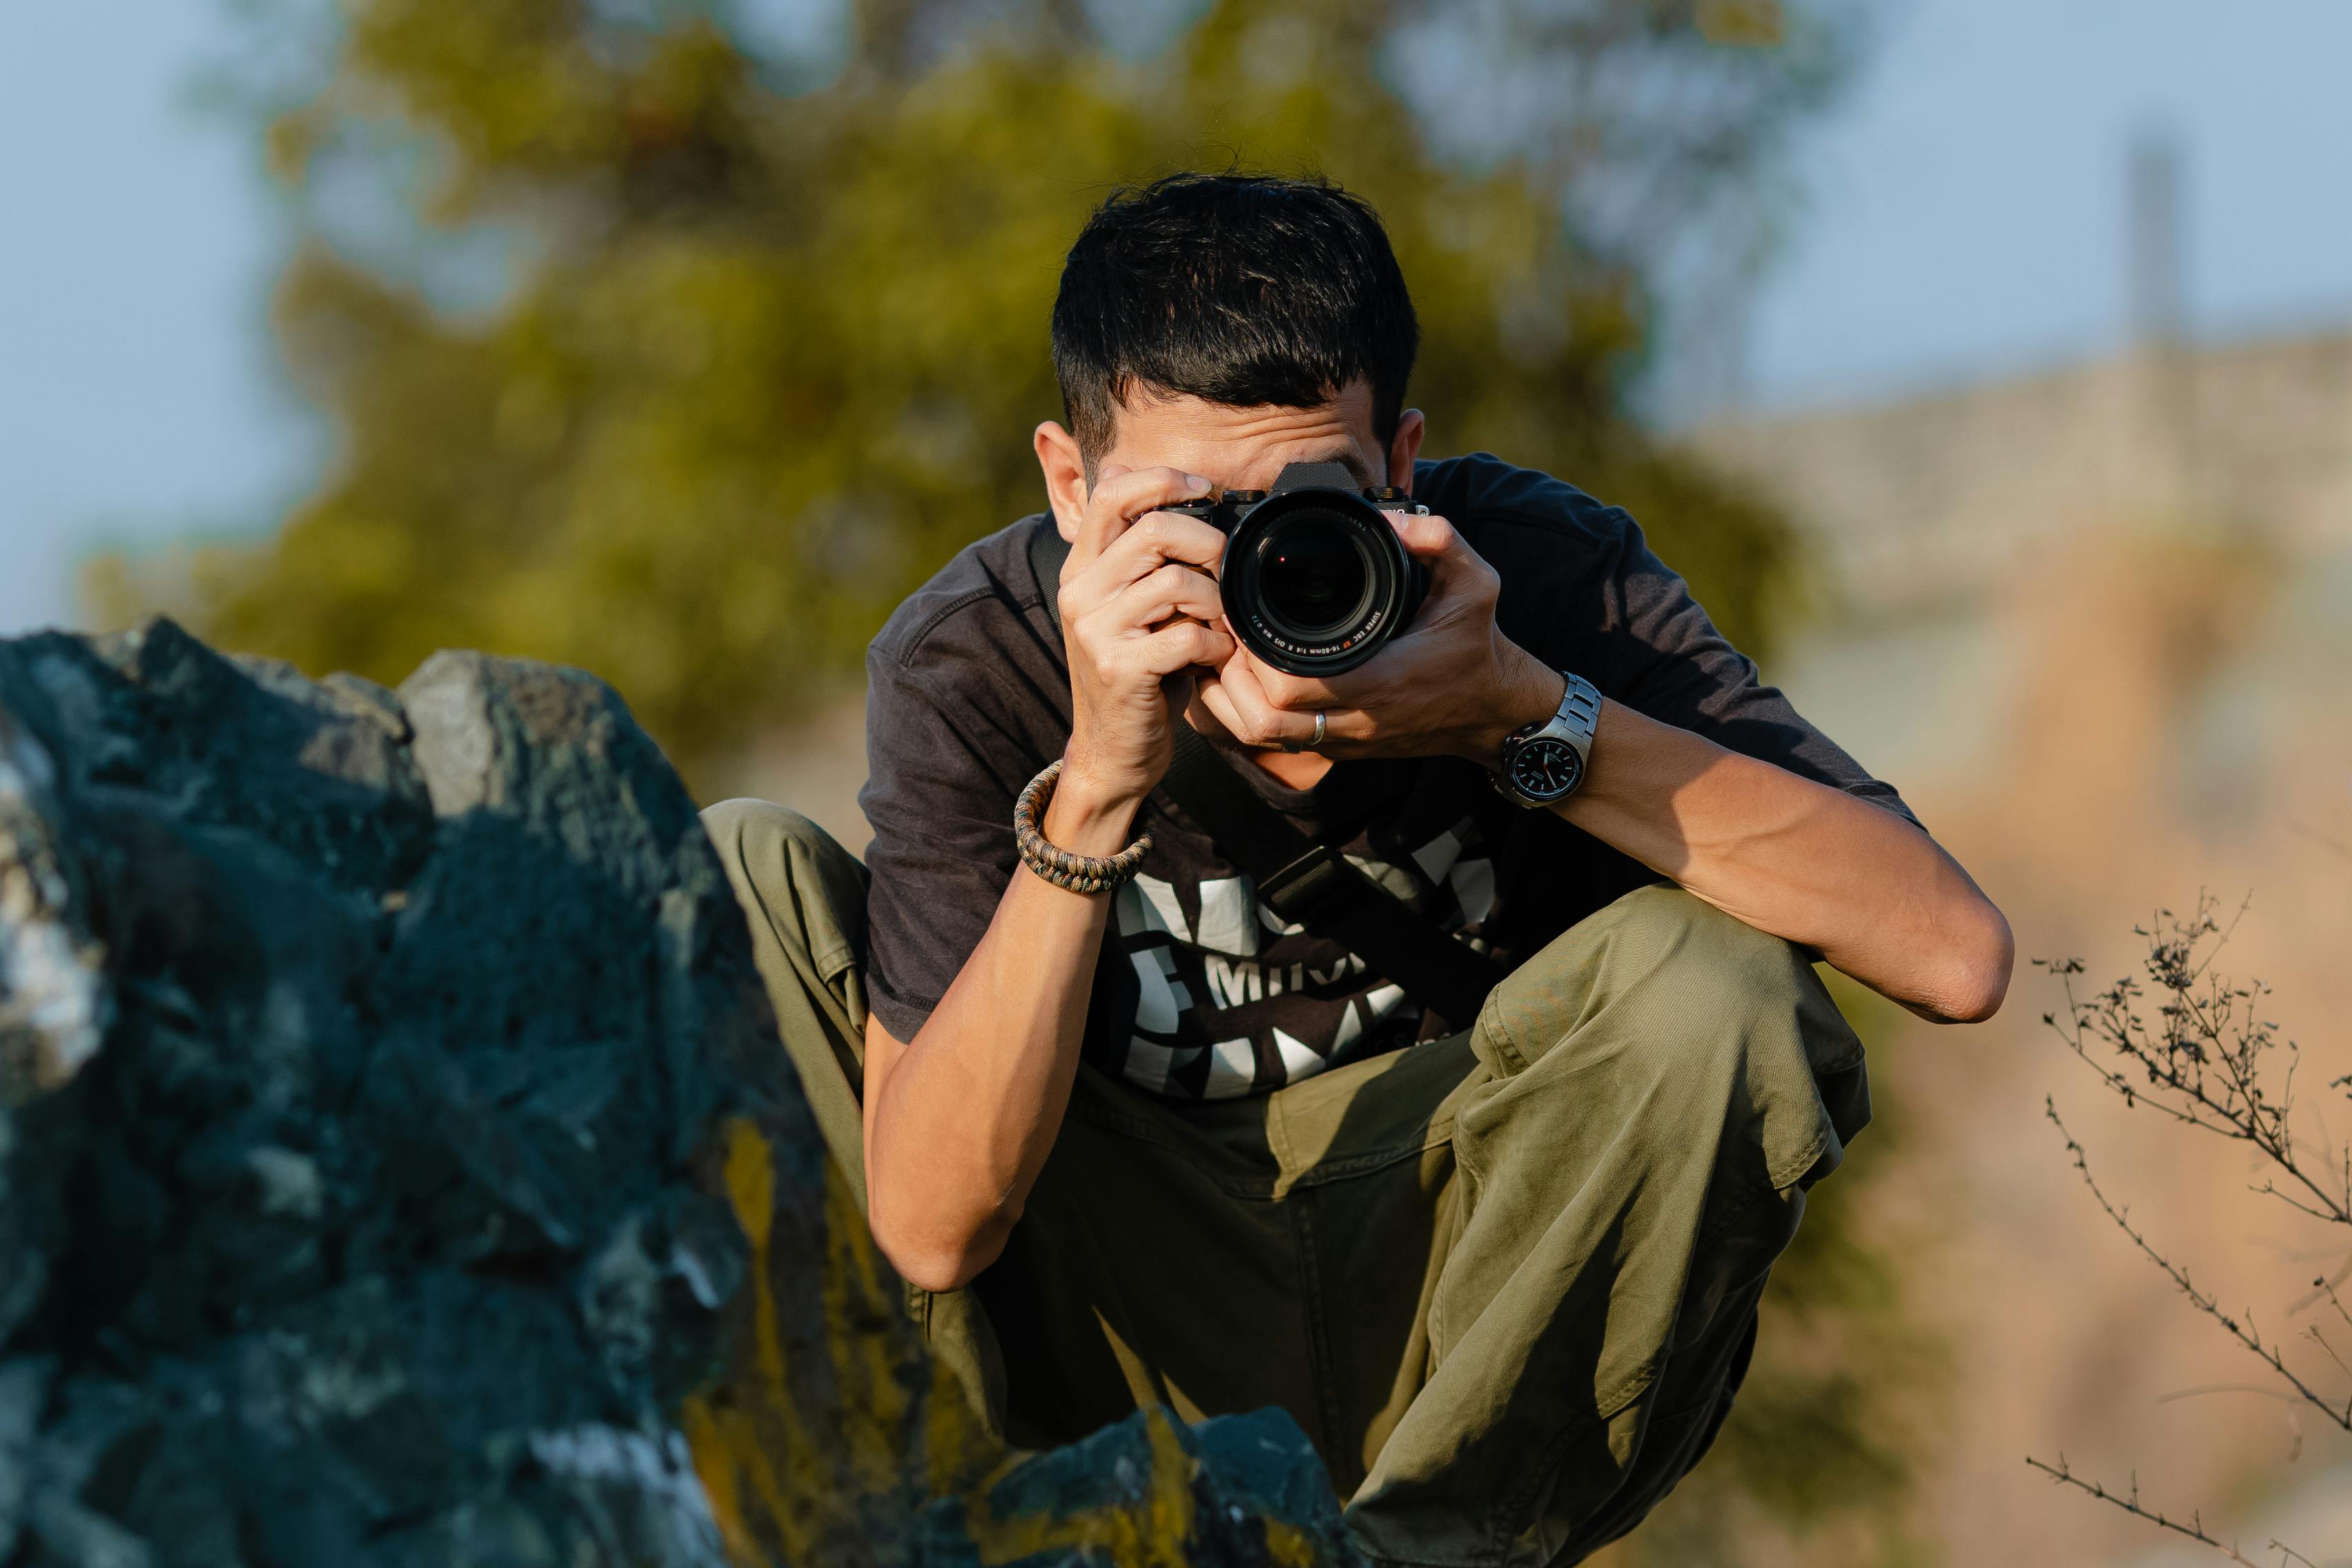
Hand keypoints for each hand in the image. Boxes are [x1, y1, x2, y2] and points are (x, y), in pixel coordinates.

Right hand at [1054, 464, 1237, 838]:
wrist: (1111, 750)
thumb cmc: (1137, 671)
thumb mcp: (1131, 605)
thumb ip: (1143, 555)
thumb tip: (1181, 489)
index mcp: (1081, 568)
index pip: (1112, 492)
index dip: (1164, 479)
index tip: (1206, 489)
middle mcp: (1079, 592)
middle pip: (1154, 530)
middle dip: (1207, 545)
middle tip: (1226, 572)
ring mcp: (1095, 630)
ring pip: (1175, 581)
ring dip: (1215, 603)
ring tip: (1219, 626)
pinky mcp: (1119, 669)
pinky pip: (1186, 635)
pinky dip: (1214, 646)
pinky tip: (1213, 659)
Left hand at [1193, 509, 1563, 763]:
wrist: (1494, 710)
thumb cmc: (1479, 646)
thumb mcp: (1476, 583)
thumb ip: (1440, 540)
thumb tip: (1395, 519)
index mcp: (1377, 682)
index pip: (1284, 688)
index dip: (1250, 656)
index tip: (1240, 617)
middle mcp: (1355, 720)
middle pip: (1258, 721)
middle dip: (1229, 680)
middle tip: (1224, 635)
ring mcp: (1346, 739)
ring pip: (1261, 737)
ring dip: (1236, 700)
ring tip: (1231, 652)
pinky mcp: (1343, 747)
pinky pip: (1279, 738)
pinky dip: (1255, 710)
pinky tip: (1251, 674)